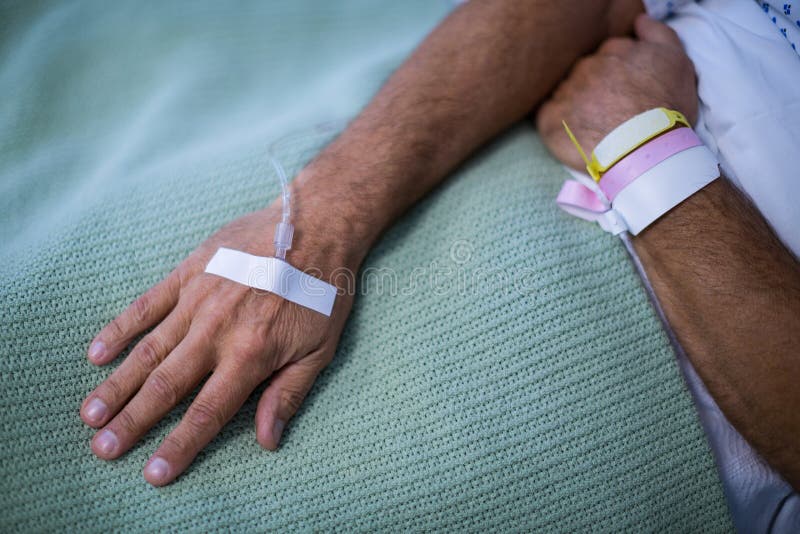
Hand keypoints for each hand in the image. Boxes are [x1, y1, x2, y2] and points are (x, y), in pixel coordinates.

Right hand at [80, 183, 361, 485]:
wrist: (317, 225)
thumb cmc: (324, 292)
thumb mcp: (320, 350)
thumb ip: (287, 394)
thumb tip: (266, 440)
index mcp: (251, 354)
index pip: (207, 413)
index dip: (178, 446)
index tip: (152, 473)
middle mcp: (217, 330)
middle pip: (166, 386)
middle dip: (132, 421)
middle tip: (102, 448)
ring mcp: (199, 299)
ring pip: (149, 350)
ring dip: (117, 384)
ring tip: (90, 413)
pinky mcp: (190, 271)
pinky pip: (147, 304)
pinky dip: (120, 329)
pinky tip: (96, 353)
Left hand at [536, 15, 697, 169]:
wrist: (644, 147)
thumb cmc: (666, 108)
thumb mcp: (677, 61)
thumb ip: (658, 34)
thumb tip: (638, 21)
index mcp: (614, 51)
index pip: (608, 56)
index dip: (617, 75)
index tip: (627, 93)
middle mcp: (587, 66)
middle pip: (585, 74)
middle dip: (596, 89)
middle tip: (612, 113)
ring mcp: (566, 91)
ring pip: (566, 93)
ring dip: (576, 106)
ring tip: (596, 127)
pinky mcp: (550, 118)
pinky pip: (548, 116)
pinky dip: (559, 125)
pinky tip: (577, 136)